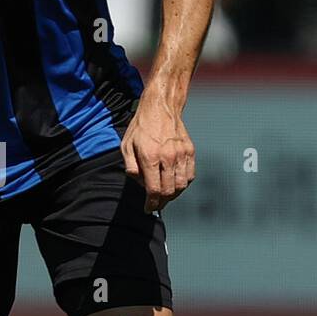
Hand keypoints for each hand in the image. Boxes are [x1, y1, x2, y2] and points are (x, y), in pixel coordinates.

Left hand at [121, 96, 194, 212]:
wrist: (160, 107)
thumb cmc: (141, 127)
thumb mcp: (126, 146)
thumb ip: (131, 167)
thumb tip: (138, 184)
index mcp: (150, 157)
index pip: (153, 190)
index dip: (151, 203)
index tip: (148, 208)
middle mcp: (168, 157)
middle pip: (169, 191)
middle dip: (161, 202)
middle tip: (156, 204)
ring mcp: (181, 154)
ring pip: (181, 186)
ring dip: (173, 195)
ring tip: (165, 196)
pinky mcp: (190, 151)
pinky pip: (190, 175)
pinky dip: (183, 184)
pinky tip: (175, 184)